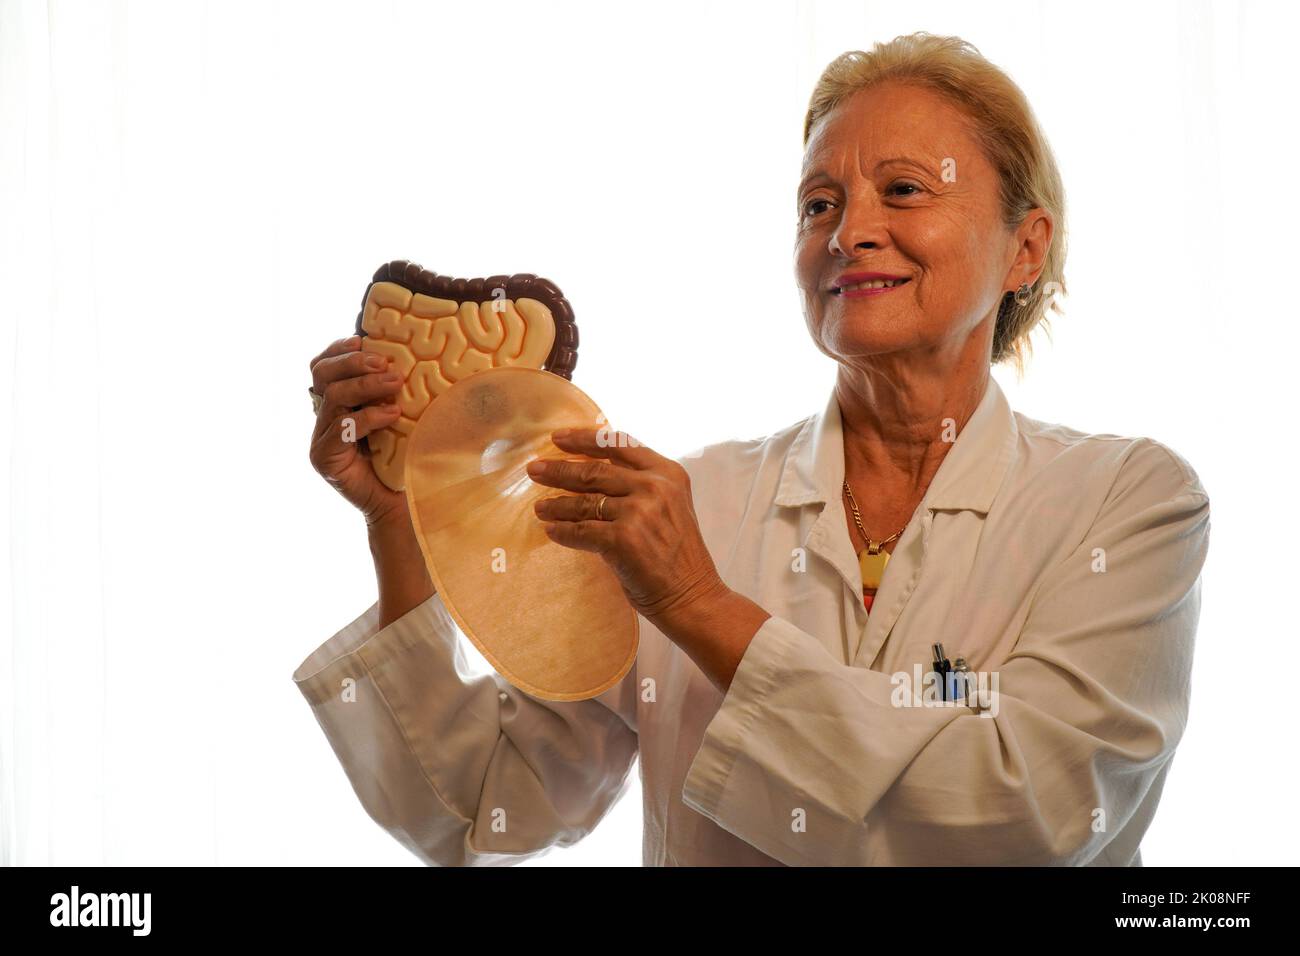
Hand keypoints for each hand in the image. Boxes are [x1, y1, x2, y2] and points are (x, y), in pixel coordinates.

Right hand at [307, 334, 406, 528]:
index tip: (363, 340)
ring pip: (333, 397)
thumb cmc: (406, 456)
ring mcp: (321, 438)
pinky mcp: (324, 458)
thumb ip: (394, 390)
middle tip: (385, 362)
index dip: (339, 350)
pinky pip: (342, 428)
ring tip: (396, 383)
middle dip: (353, 362)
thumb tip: (411, 356)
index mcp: (338, 404)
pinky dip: (369, 416)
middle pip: (322, 375)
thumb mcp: (401, 415)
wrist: (403, 503)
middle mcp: (324, 418)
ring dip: (366, 385)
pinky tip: (393, 415)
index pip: (323, 366)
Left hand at [526, 427, 728, 622]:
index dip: (584, 438)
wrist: (693, 596)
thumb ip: (640, 486)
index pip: (619, 444)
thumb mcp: (670, 506)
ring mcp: (639, 512)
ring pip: (584, 502)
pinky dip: (562, 532)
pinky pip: (581, 531)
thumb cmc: (679, 556)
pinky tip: (551, 532)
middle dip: (559, 469)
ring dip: (556, 504)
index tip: (558, 438)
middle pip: (594, 470)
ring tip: (539, 507)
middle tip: (534, 469)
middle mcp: (655, 487)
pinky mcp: (623, 539)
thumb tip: (590, 474)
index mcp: (668, 473)